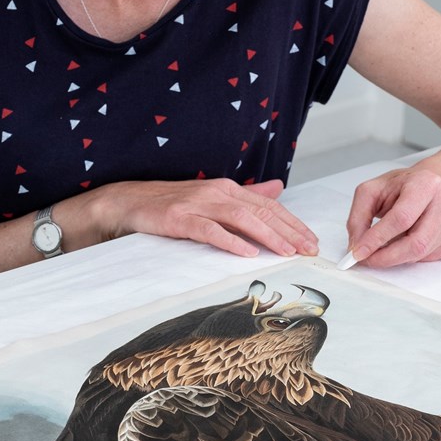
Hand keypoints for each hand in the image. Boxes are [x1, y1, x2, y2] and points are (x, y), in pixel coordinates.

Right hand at [79, 177, 318, 257]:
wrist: (129, 202)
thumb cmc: (172, 203)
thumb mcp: (214, 196)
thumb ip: (246, 195)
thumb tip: (278, 188)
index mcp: (228, 189)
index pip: (269, 206)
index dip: (293, 223)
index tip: (311, 241)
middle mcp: (218, 192)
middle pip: (261, 211)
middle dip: (289, 231)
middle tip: (309, 250)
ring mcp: (199, 204)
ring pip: (241, 219)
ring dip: (268, 236)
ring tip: (287, 251)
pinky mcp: (180, 218)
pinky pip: (210, 230)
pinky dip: (230, 241)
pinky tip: (247, 252)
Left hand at [344, 168, 440, 268]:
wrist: (428, 186)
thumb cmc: (401, 186)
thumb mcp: (372, 191)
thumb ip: (358, 217)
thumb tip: (356, 247)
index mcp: (425, 184)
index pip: (401, 218)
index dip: (378, 238)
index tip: (359, 251)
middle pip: (416, 242)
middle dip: (386, 257)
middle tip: (367, 259)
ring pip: (420, 253)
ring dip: (395, 257)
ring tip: (382, 248)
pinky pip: (427, 258)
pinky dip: (408, 256)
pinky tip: (402, 243)